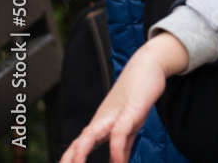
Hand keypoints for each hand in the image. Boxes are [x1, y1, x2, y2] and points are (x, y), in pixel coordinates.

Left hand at [61, 33, 188, 162]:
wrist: (148, 64)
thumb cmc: (139, 91)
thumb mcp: (132, 123)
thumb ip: (125, 143)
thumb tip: (119, 161)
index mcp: (101, 124)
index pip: (79, 144)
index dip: (69, 158)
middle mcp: (103, 120)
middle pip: (78, 142)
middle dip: (69, 159)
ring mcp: (114, 115)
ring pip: (89, 136)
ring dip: (80, 154)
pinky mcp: (129, 111)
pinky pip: (118, 134)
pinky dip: (116, 150)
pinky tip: (118, 162)